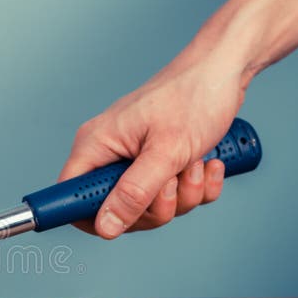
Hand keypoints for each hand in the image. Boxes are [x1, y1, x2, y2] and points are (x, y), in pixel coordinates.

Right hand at [59, 59, 245, 237]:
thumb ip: (133, 193)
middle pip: (115, 209)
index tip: (124, 220)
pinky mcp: (158, 162)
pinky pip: (171, 195)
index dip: (92, 217)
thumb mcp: (165, 152)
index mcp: (95, 146)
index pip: (71, 195)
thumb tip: (105, 227)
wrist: (226, 70)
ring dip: (182, 195)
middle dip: (154, 206)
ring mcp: (134, 159)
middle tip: (173, 182)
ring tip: (196, 163)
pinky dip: (194, 187)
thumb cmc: (194, 96)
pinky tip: (206, 164)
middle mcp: (109, 154)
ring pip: (148, 206)